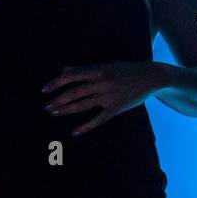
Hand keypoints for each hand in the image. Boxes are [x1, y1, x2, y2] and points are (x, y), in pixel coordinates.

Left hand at [42, 62, 161, 135]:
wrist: (152, 76)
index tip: (44, 89)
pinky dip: (86, 126)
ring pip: (83, 104)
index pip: (72, 76)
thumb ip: (85, 69)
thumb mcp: (107, 65)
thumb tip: (65, 70)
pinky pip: (99, 119)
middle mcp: (103, 82)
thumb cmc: (126, 70)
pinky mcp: (117, 107)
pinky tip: (75, 132)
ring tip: (54, 113)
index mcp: (99, 70)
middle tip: (47, 106)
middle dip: (58, 100)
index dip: (57, 82)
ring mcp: (110, 95)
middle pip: (75, 92)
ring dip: (66, 110)